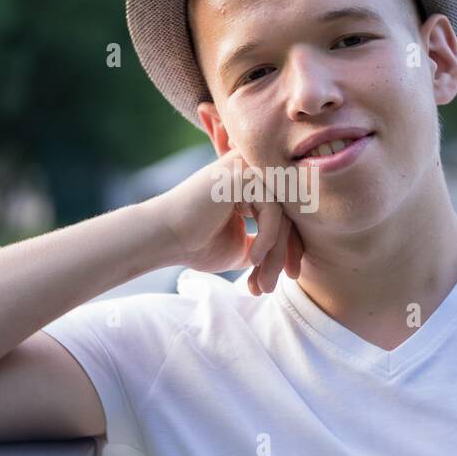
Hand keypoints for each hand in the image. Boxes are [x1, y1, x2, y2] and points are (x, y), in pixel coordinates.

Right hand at [144, 147, 304, 292]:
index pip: (287, 211)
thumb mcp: (241, 247)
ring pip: (283, 214)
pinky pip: (273, 211)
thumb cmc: (196, 243)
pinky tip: (252, 259)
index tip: (289, 277)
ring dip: (276, 254)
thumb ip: (266, 243)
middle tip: (272, 287)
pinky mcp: (241, 175)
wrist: (163, 238)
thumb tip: (293, 253)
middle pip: (289, 212)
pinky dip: (267, 240)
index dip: (291, 246)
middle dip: (285, 254)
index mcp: (250, 182)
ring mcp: (247, 168)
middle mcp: (251, 169)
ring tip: (261, 283)